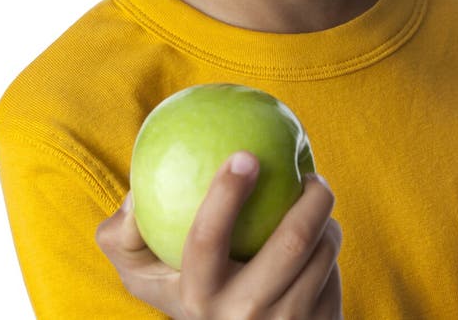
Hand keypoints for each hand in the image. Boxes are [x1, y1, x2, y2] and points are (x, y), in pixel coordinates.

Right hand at [96, 151, 342, 317]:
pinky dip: (329, 251)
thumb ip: (123, 232)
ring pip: (321, 253)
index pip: (207, 238)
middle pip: (292, 241)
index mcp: (196, 296)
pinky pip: (334, 275)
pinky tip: (320, 240)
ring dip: (325, 221)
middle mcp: (241, 317)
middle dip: (313, 195)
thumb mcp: (141, 271)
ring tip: (315, 204)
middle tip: (311, 175)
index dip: (225, 193)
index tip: (246, 155)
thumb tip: (135, 189)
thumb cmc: (183, 289)